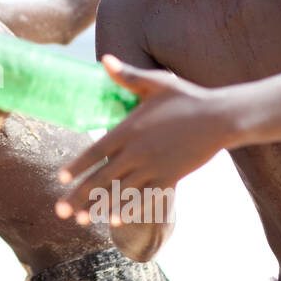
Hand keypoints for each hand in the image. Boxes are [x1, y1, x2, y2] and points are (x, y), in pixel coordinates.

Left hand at [55, 55, 228, 222]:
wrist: (220, 118)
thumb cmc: (187, 97)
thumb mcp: (156, 83)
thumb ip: (127, 76)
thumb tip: (104, 59)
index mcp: (128, 130)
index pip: (95, 151)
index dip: (77, 166)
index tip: (61, 178)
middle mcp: (136, 152)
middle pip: (101, 178)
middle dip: (79, 195)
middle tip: (60, 210)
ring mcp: (153, 167)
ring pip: (120, 192)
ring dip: (100, 207)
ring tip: (82, 220)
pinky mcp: (170, 178)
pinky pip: (145, 198)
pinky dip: (129, 209)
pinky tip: (115, 221)